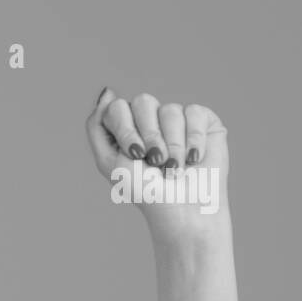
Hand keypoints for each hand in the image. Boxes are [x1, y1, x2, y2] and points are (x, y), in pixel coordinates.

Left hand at [86, 88, 230, 246]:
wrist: (181, 208)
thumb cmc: (144, 190)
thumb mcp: (108, 161)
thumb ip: (97, 125)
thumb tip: (107, 92)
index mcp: (126, 126)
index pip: (118, 107)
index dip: (126, 130)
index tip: (134, 155)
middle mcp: (151, 118)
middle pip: (143, 101)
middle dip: (149, 135)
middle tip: (155, 161)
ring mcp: (177, 118)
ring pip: (170, 110)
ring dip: (172, 145)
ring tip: (174, 167)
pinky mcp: (203, 121)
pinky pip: (194, 112)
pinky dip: (193, 139)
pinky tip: (194, 158)